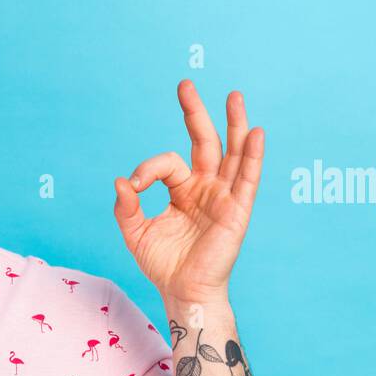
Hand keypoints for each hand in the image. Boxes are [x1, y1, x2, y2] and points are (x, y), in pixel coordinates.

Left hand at [113, 80, 263, 304]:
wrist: (182, 291)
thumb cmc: (163, 264)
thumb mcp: (136, 233)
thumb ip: (127, 207)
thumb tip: (121, 181)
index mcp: (182, 190)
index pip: (167, 164)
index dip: (148, 169)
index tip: (133, 186)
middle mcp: (205, 187)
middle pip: (204, 142)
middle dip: (195, 113)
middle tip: (184, 84)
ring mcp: (223, 196)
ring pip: (231, 153)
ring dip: (234, 124)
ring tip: (234, 96)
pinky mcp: (237, 210)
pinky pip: (248, 178)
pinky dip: (253, 155)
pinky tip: (255, 132)